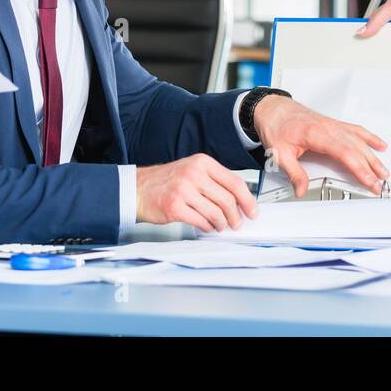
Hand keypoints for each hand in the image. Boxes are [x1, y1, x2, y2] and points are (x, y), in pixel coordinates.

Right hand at [136, 153, 258, 232]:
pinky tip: (206, 227)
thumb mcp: (191, 170)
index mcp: (202, 163)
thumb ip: (213, 181)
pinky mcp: (175, 207)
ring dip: (222, 224)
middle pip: (227, 199)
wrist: (137, 188)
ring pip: (216, 212)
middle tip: (236, 223)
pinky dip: (207, 227)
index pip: (234, 181)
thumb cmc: (165, 181)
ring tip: (220, 226)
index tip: (252, 210)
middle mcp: (194, 174)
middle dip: (236, 216)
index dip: (247, 199)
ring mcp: (184, 190)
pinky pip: (201, 221)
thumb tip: (237, 199)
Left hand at [254, 95, 389, 197]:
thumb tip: (300, 189)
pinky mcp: (333, 124)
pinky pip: (356, 130)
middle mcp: (328, 128)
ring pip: (359, 140)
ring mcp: (333, 125)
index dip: (359, 168)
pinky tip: (379, 145)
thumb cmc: (276, 126)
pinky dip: (370, 137)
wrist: (272, 109)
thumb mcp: (278, 153)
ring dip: (373, 156)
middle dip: (370, 167)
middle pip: (356, 148)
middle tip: (379, 184)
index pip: (344, 153)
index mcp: (316, 134)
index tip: (368, 180)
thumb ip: (293, 173)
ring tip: (384, 171)